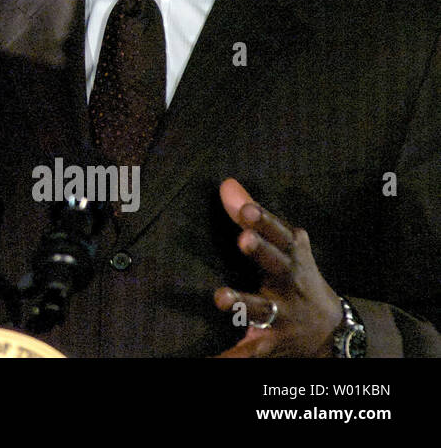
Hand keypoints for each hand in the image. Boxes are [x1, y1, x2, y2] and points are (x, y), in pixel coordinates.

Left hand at [213, 178, 342, 357]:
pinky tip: (210, 359)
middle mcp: (290, 286)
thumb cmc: (299, 278)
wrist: (333, 332)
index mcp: (293, 259)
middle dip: (262, 252)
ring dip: (243, 302)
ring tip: (221, 297)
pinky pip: (250, 350)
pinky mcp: (271, 341)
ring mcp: (282, 315)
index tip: (246, 209)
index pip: (281, 236)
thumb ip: (254, 216)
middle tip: (243, 239)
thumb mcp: (287, 246)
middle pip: (278, 266)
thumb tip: (227, 184)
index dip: (265, 221)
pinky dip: (232, 356)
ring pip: (263, 309)